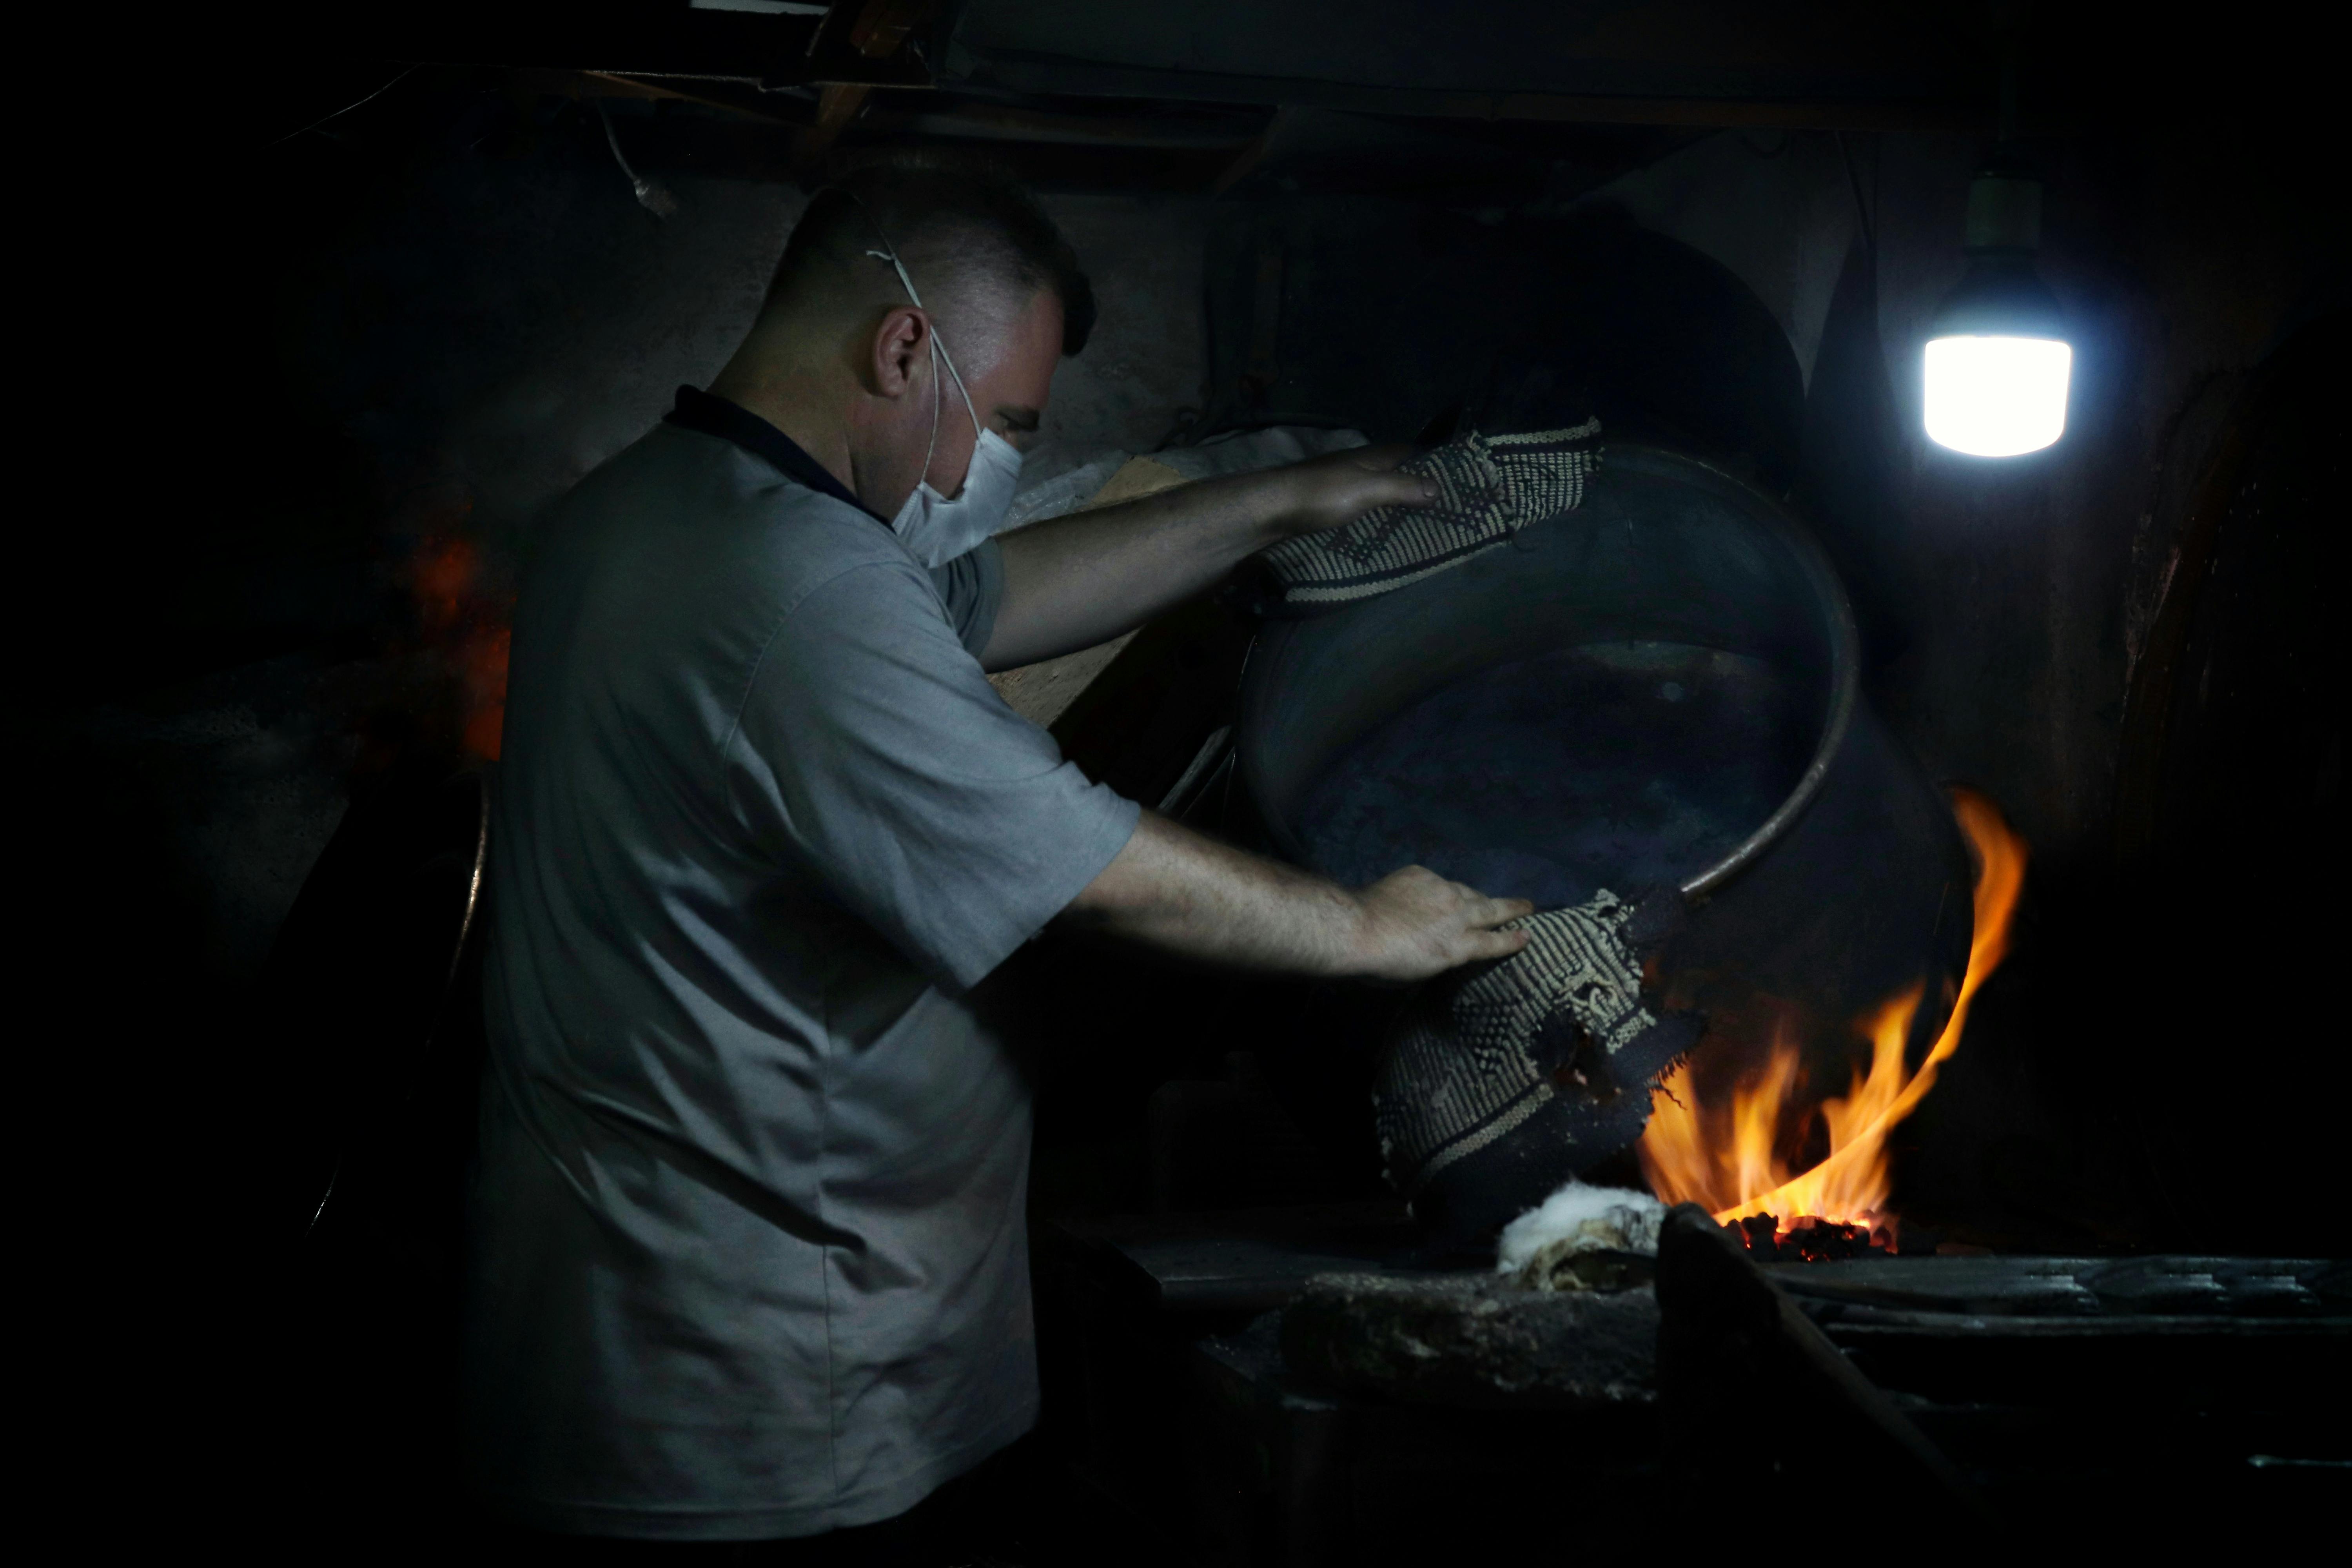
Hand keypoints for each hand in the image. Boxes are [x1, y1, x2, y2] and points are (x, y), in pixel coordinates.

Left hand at [1277, 445, 1438, 535]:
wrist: (1269, 510)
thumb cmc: (1320, 495)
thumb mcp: (1367, 489)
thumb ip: (1401, 487)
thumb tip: (1439, 486)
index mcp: (1370, 457)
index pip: (1409, 452)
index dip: (1431, 462)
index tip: (1454, 481)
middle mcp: (1357, 466)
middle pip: (1394, 472)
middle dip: (1416, 486)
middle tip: (1443, 510)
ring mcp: (1341, 485)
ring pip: (1377, 491)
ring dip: (1395, 504)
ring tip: (1421, 526)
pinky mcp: (1327, 505)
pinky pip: (1361, 508)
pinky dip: (1375, 517)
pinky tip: (1382, 533)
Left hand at [1346, 866, 1533, 982]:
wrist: (1356, 927)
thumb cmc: (1383, 964)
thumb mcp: (1420, 973)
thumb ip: (1440, 958)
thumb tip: (1441, 950)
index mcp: (1458, 947)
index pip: (1494, 943)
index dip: (1512, 940)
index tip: (1528, 936)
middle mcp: (1457, 915)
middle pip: (1493, 909)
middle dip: (1513, 908)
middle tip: (1528, 906)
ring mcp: (1441, 890)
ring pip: (1467, 891)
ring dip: (1475, 897)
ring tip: (1482, 900)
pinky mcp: (1421, 874)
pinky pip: (1436, 882)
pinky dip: (1438, 890)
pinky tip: (1429, 894)